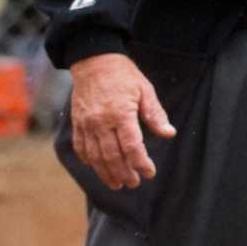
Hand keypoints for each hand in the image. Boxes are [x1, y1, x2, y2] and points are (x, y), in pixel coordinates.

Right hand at [67, 52, 175, 191]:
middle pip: (112, 156)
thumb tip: (169, 133)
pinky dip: (88, 161)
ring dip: (105, 173)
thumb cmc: (124, 75)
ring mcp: (86, 124)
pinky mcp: (77, 123)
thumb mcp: (145, 90)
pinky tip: (96, 168)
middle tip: (133, 183)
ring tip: (116, 184)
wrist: (94, 61)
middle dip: (124, 173)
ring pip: (95, 156)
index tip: (149, 173)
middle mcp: (101, 122)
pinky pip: (81, 147)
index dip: (141, 163)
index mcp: (121, 114)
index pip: (132, 146)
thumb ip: (155, 114)